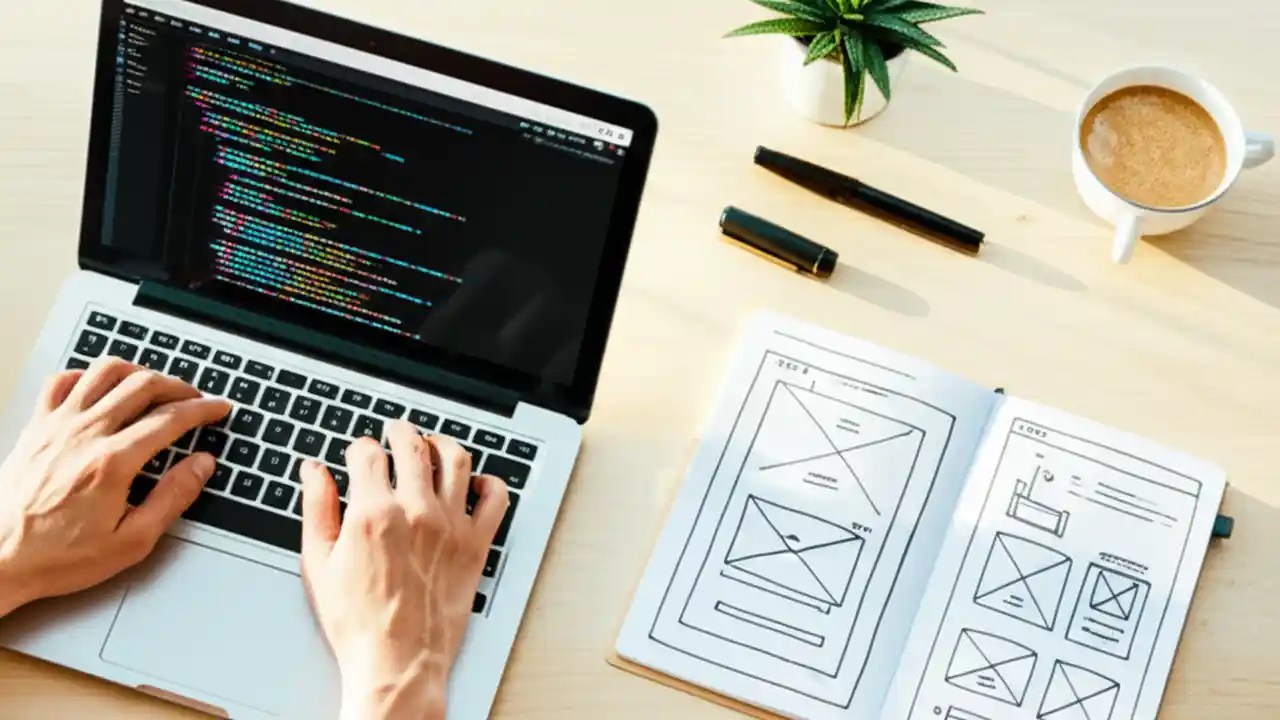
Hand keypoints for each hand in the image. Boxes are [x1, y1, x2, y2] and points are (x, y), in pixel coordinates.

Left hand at [0, 358, 230, 616]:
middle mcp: (84, 435)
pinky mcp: (36, 427)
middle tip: (194, 398)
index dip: (203, 409)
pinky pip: (62, 381)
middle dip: (178, 386)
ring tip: (154, 384)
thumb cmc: (58, 556)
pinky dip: (87, 375)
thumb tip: (201, 466)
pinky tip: (100, 386)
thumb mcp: (132, 541)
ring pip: (105, 372)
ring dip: (138, 372)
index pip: (170, 419)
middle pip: (142, 385)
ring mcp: (56, 426)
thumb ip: (173, 498)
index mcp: (112, 463)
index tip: (217, 409)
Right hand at [300, 423, 509, 719]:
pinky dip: (489, 482)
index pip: (368, 453)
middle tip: (395, 431)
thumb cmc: (357, 622)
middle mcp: (415, 511)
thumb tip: (313, 471)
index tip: (358, 453)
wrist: (396, 662)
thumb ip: (317, 508)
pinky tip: (474, 482)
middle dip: (400, 431)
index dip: (359, 447)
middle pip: (413, 445)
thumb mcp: (318, 562)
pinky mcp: (476, 545)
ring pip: (456, 459)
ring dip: (442, 443)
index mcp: (373, 513)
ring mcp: (450, 526)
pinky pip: (495, 499)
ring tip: (432, 445)